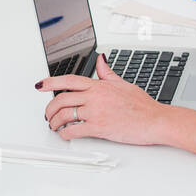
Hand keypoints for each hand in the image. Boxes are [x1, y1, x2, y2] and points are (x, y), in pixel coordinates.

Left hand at [37, 54, 166, 143]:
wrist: (155, 120)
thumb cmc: (142, 105)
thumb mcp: (123, 83)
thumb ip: (107, 73)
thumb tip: (100, 60)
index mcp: (99, 86)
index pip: (69, 80)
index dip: (51, 82)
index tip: (41, 85)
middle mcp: (94, 97)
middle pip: (61, 99)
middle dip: (49, 109)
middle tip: (48, 115)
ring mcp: (96, 112)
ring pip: (64, 116)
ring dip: (54, 123)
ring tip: (54, 126)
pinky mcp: (99, 128)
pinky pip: (74, 131)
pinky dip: (65, 134)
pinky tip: (65, 135)